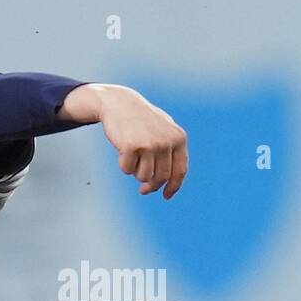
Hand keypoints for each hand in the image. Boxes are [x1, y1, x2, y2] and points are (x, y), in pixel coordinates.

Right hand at [60, 83, 187, 198]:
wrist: (121, 104)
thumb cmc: (142, 119)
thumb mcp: (163, 131)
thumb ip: (171, 151)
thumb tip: (169, 182)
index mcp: (179, 138)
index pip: (180, 170)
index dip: (173, 187)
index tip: (166, 196)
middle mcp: (167, 142)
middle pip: (161, 177)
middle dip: (151, 186)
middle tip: (143, 190)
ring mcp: (150, 144)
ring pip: (143, 176)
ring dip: (136, 173)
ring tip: (133, 159)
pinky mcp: (132, 146)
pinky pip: (127, 170)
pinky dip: (124, 165)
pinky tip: (123, 152)